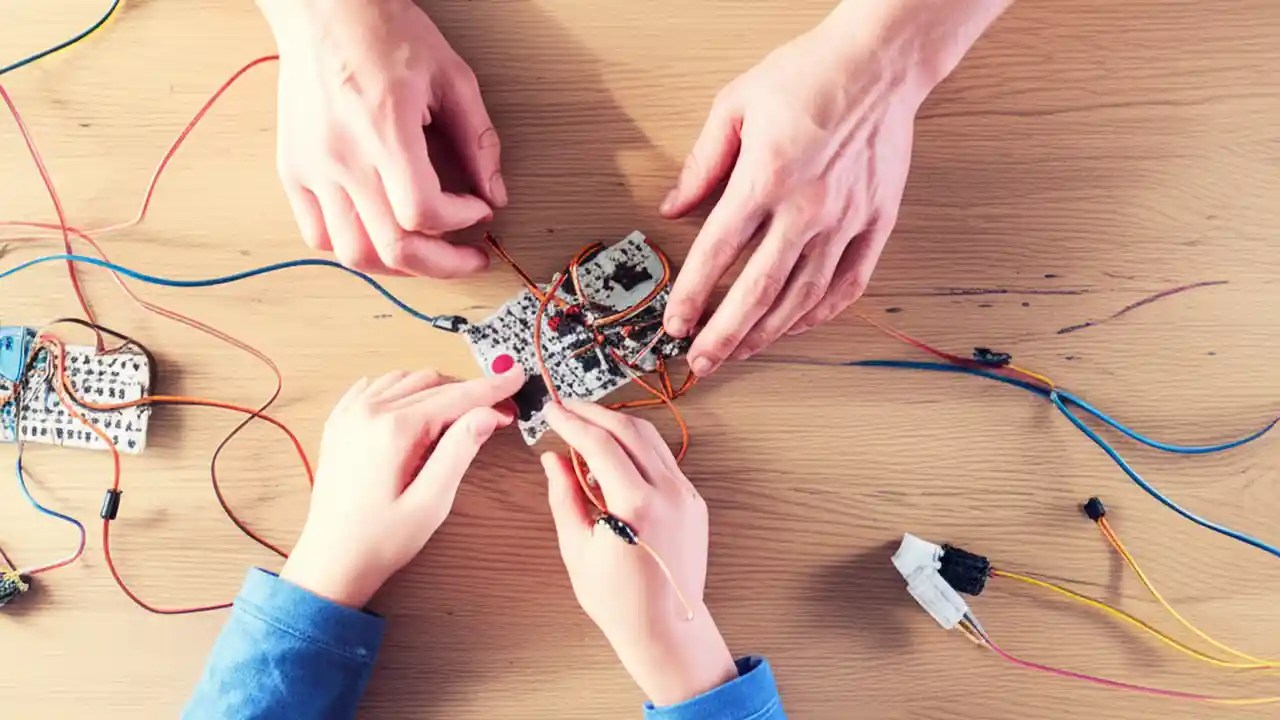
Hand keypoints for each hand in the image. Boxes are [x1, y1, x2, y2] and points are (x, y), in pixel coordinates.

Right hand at [259, 0, 505, 275]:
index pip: (423, 212)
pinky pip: (317, 235)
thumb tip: (494, 193)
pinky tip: (380, 234)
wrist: (324, 10)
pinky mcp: (293, 171)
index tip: (478, 209)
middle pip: (392, 247)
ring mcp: (312, 168)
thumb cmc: (384, 34)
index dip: (461, 222)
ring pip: (353, 253)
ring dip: (397, 265)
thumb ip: (478, 140)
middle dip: (442, 264)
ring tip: (425, 254)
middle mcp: (342, 156)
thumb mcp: (451, 78)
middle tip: (468, 258)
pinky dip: (353, 248)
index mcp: (384, 130)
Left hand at [281, 366, 522, 606]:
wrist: (330, 561)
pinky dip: (402, 389)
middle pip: (433, 383)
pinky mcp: (339, 424)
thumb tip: (486, 414)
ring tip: (459, 415)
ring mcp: (349, 415)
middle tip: (496, 412)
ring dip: (437, 389)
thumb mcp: (431, 503)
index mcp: (394, 430)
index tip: (516, 379)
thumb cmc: (381, 541)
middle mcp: (369, 412)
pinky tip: (415, 406)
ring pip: (406, 379)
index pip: (456, 397)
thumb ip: (459, 451)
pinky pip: (375, 387)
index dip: (491, 390)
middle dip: (469, 392)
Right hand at [542, 401, 736, 705]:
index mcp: (637, 506)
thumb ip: (564, 496)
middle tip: (567, 408)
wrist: (666, 629)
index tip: (551, 410)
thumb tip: (552, 457)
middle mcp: (669, 493)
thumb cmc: (617, 600)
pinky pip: (663, 459)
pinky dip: (636, 446)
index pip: (600, 444)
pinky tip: (613, 452)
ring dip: (617, 424)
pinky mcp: (694, 501)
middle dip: (595, 413)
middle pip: (630, 429)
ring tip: (586, 424)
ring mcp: (687, 495)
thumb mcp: (577, 549)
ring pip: (651, 438)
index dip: (572, 422)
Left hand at [661, 0, 1009, 373]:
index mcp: (766, 177)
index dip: (693, 295)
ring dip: (769, 332)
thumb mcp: (736, 104)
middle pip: (760, 290)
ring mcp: (847, 219)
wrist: (880, 62)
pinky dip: (821, 311)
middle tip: (703, 361)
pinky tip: (798, 326)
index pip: (718, 251)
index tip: (675, 324)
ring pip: (804, 296)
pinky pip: (849, 282)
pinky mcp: (877, 221)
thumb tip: (674, 205)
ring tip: (742, 352)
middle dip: (726, 334)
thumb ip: (702, 162)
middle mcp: (808, 206)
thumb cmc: (809, 75)